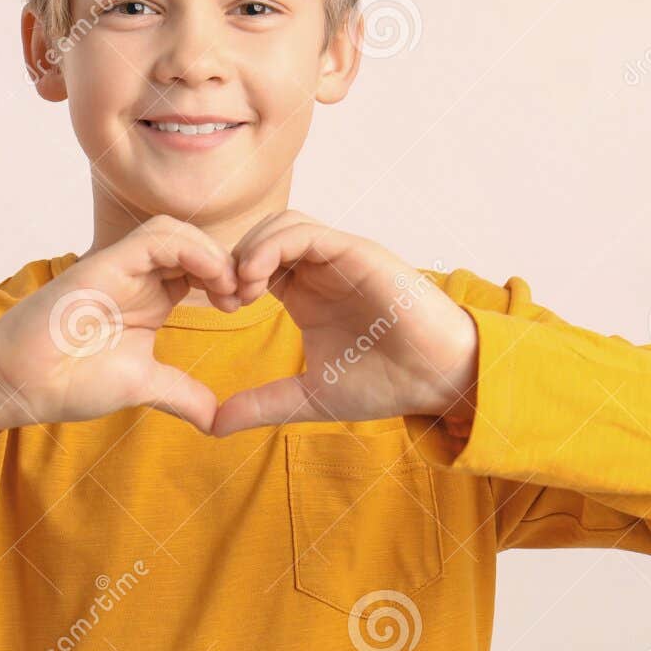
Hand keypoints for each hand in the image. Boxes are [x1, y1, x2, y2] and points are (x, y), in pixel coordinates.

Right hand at [0, 216, 239, 438]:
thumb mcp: (143, 386)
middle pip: (195, 242)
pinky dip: (190, 250)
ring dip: (212, 252)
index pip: (201, 267)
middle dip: (228, 262)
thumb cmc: (71, 381)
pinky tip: (210, 279)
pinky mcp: (104, 263)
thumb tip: (216, 419)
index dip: (230, 278)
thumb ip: (181, 394)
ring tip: (230, 289)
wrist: (20, 385)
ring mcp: (120, 266)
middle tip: (246, 295)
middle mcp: (138, 276)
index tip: (247, 307)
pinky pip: (156, 238)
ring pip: (176, 230)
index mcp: (152, 297)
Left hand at [210, 210, 479, 435]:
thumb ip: (263, 404)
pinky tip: (259, 280)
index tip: (220, 309)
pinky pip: (305, 232)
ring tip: (242, 290)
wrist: (437, 379)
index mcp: (306, 293)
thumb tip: (212, 426)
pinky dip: (273, 246)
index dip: (229, 277)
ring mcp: (339, 257)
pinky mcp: (356, 252)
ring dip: (251, 249)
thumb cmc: (385, 383)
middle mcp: (321, 269)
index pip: (255, 263)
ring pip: (281, 224)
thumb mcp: (309, 397)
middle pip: (262, 236)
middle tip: (226, 298)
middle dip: (234, 259)